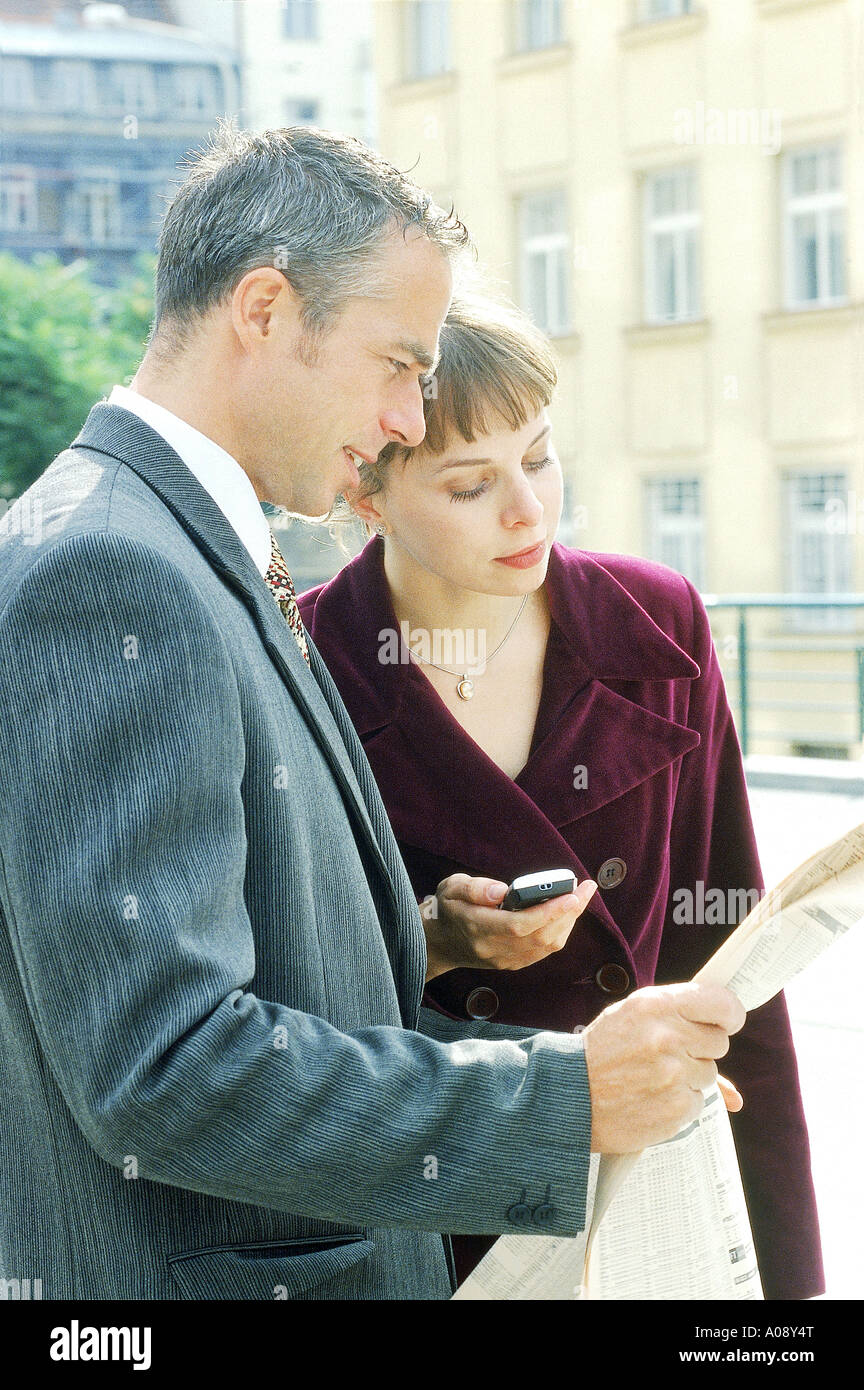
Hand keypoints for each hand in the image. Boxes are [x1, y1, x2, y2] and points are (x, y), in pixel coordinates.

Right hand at [421, 873, 597, 980]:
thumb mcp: (452, 888)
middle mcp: (495, 949)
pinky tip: (567, 913)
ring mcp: (506, 960)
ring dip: (569, 921)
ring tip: (581, 896)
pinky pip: (545, 950)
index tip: (572, 894)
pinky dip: (561, 931)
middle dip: (569, 911)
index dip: (549, 911)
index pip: (519, 925)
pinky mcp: (514, 964)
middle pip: (541, 935)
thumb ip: (475, 888)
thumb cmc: (449, 909)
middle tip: (586, 887)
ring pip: (548, 945)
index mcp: (478, 928)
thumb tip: (503, 890)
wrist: (442, 943)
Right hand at [581, 982, 745, 1152]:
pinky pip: (698, 1103)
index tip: (726, 1022)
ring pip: (709, 1074)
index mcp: (656, 1005)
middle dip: (700, 1048)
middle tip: (669, 1053)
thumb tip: (728, 1059)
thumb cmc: (602, 1052)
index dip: (729, 1014)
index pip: (722, 1004)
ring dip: (688, 1077)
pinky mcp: (675, 1109)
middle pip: (719, 1042)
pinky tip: (651, 1098)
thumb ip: (680, 1022)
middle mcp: (668, 1037)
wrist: (568, 1094)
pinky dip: (680, 1103)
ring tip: (652, 1077)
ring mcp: (673, 1075)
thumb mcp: (631, 1018)